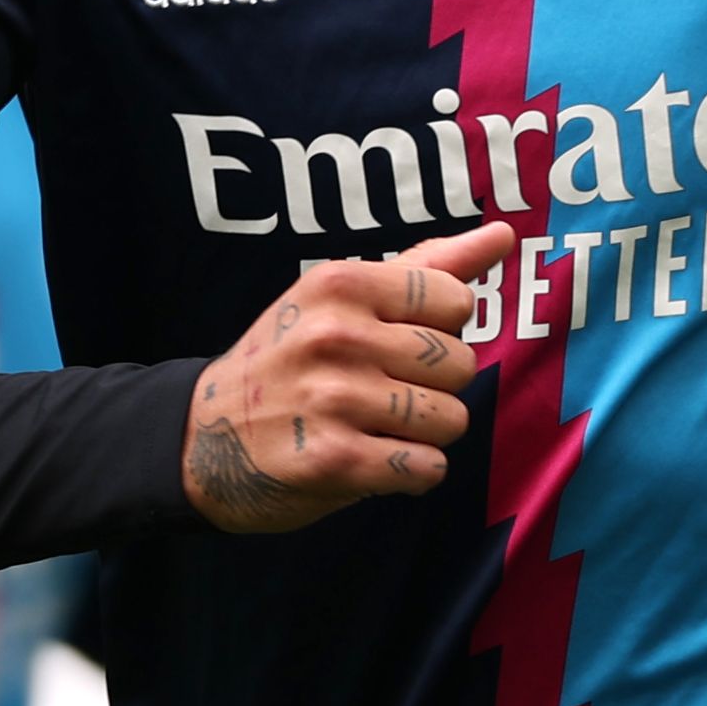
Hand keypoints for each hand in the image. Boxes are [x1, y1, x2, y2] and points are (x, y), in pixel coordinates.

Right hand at [184, 225, 513, 531]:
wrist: (201, 437)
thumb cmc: (288, 360)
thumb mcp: (340, 298)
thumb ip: (427, 266)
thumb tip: (504, 232)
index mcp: (341, 284)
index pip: (455, 302)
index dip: (439, 330)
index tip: (396, 342)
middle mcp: (337, 336)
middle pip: (459, 363)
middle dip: (434, 386)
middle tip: (381, 390)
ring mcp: (334, 399)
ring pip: (451, 420)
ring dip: (424, 433)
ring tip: (376, 426)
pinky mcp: (335, 461)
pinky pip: (427, 468)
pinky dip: (412, 473)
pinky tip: (372, 460)